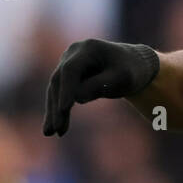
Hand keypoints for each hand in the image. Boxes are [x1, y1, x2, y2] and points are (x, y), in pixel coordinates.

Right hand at [43, 39, 159, 135]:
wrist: (132, 65)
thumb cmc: (130, 70)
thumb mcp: (122, 78)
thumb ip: (100, 85)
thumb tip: (77, 98)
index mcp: (88, 49)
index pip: (71, 69)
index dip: (66, 89)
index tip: (64, 109)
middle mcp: (72, 54)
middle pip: (59, 80)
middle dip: (56, 105)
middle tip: (54, 129)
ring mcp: (67, 63)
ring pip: (55, 89)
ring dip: (53, 111)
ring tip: (50, 133)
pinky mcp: (68, 77)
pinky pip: (60, 94)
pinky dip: (59, 111)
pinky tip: (58, 129)